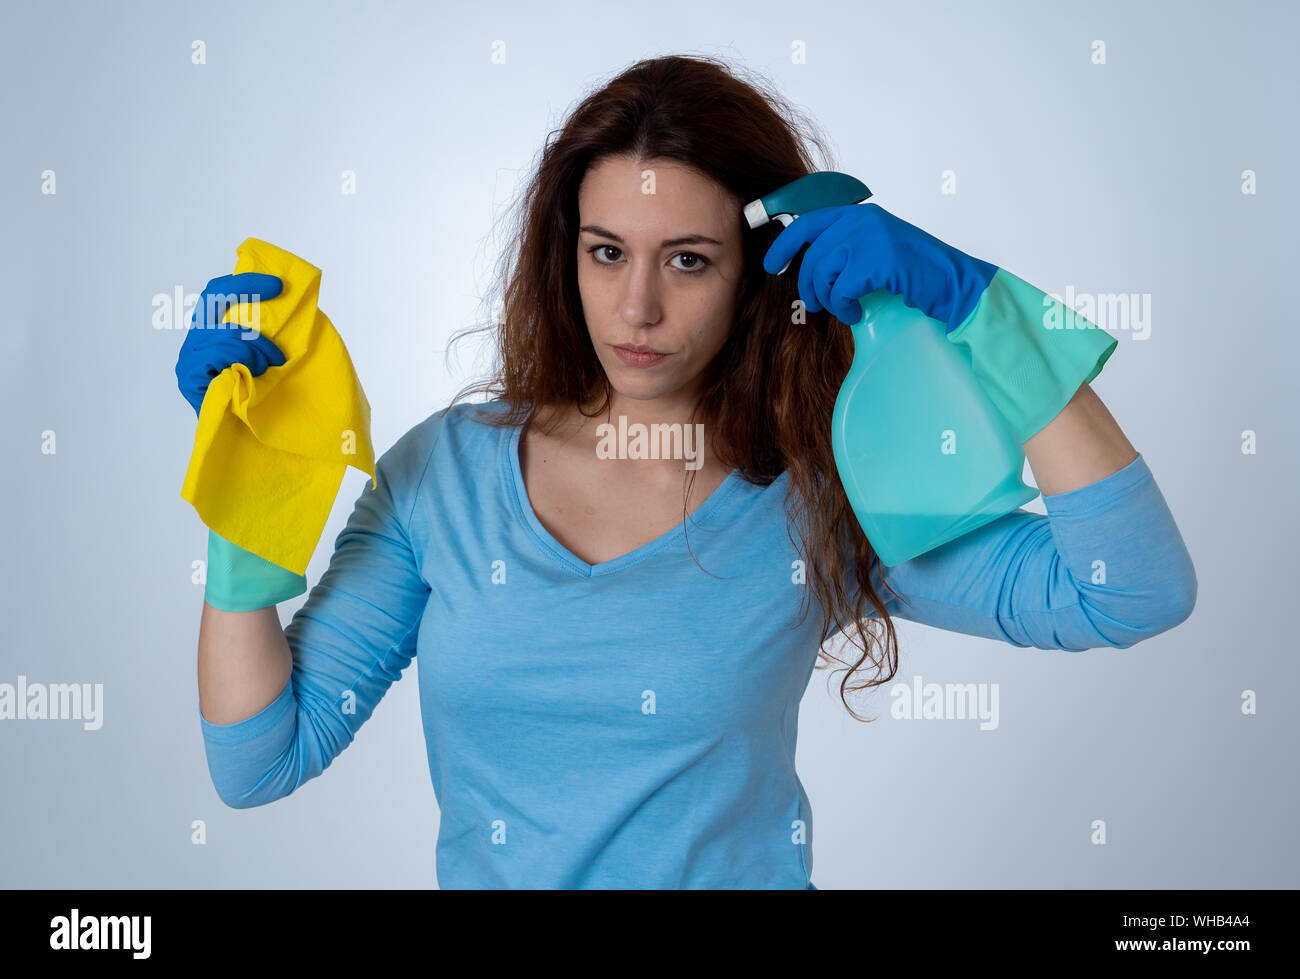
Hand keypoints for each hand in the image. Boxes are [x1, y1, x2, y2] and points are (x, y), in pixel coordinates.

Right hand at [175, 272, 286, 415]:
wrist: (253, 439)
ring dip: (256, 352)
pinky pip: (219, 356)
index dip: (246, 283)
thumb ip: (273, 330)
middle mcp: (195, 339)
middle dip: (253, 318)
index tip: (279, 284)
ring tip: (267, 372)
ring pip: (224, 335)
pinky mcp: (188, 377)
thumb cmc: (264, 396)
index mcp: (212, 329)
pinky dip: (241, 364)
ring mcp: (188, 358)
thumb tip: (297, 300)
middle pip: (214, 303)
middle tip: (279, 352)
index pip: (218, 292)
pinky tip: (249, 382)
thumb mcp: (272, 356)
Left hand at [761, 202, 998, 331]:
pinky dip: (844, 307)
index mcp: (858, 214)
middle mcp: (861, 220)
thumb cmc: (913, 271)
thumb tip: (809, 266)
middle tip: (817, 305)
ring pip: (823, 273)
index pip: (808, 223)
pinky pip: (840, 290)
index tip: (774, 265)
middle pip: (812, 256)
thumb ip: (845, 247)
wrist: (950, 281)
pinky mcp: (877, 260)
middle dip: (809, 286)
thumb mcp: (874, 249)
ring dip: (828, 299)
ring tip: (844, 308)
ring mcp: (869, 238)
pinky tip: (856, 312)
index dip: (785, 245)